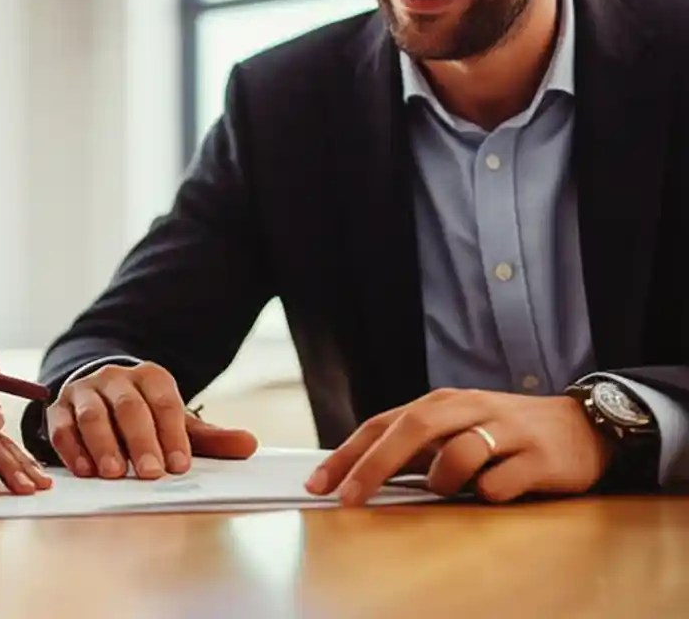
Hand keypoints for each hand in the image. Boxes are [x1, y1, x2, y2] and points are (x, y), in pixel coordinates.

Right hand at [46, 362, 257, 479]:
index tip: (180, 465)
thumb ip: (210, 438)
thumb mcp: (177, 422)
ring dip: (103, 445)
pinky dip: (72, 449)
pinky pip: (62, 426)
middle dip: (140, 441)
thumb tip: (250, 445)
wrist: (98, 394)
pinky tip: (84, 470)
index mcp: (150, 377)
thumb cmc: (144, 415)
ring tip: (114, 474)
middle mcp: (116, 379)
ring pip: (93, 414)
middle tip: (150, 473)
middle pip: (129, 407)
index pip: (164, 402)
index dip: (172, 433)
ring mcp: (85, 391)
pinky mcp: (59, 408)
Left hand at [305, 389, 613, 505]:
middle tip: (349, 499)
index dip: (348, 454)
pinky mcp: (538, 457)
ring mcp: (505, 430)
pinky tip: (498, 490)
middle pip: (412, 429)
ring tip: (453, 487)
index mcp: (442, 402)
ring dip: (443, 479)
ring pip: (457, 454)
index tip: (319, 484)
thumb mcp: (455, 430)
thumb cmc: (504, 432)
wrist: (581, 424)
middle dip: (374, 466)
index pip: (383, 424)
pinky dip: (489, 492)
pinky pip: (500, 483)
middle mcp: (469, 408)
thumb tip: (359, 473)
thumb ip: (414, 447)